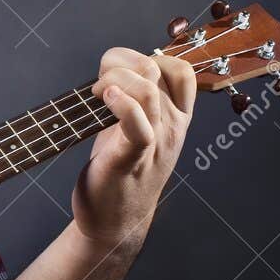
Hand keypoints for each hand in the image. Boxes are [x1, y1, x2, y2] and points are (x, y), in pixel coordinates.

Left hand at [72, 45, 195, 249]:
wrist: (115, 222)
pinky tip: (105, 100)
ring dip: (115, 80)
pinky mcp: (132, 158)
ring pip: (148, 89)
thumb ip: (139, 100)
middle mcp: (173, 127)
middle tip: (99, 86)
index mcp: (177, 118)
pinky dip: (120, 103)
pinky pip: (137, 122)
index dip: (147, 57)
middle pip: (156, 69)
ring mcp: (156, 143)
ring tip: (98, 95)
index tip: (119, 72)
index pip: (181, 70)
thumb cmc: (121, 170)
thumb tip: (119, 66)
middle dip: (120, 65)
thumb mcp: (139, 130)